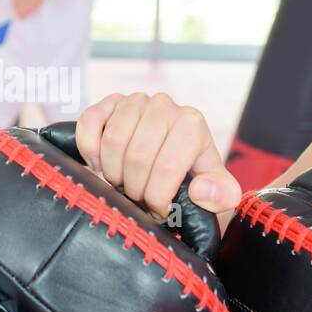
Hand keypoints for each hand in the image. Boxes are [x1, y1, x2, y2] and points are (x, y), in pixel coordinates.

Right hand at [75, 92, 242, 231]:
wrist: (170, 155)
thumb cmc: (192, 176)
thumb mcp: (215, 190)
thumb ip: (221, 194)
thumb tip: (200, 190)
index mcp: (192, 123)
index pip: (167, 167)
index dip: (157, 197)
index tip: (158, 210)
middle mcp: (164, 105)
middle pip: (137, 157)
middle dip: (134, 189)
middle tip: (138, 199)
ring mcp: (135, 101)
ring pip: (113, 142)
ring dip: (113, 173)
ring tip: (123, 183)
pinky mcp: (109, 103)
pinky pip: (89, 122)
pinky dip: (90, 149)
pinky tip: (99, 164)